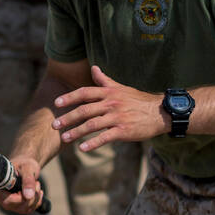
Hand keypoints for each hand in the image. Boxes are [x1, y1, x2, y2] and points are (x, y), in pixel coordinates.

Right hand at [0, 155, 44, 213]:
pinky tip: (37, 191)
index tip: (29, 184)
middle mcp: (3, 200)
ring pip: (26, 209)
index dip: (21, 196)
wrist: (26, 166)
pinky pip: (30, 209)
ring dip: (36, 197)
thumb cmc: (24, 165)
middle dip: (32, 196)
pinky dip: (37, 200)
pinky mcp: (19, 207)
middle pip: (19, 207)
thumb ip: (28, 181)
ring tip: (36, 184)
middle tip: (36, 182)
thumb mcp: (27, 169)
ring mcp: (11, 205)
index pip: (9, 201)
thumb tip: (28, 196)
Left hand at [51, 65, 170, 151]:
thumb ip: (104, 80)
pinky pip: (105, 137)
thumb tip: (93, 67)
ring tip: (64, 138)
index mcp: (109, 93)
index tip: (56, 103)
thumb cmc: (138, 100)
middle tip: (54, 125)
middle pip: (84, 110)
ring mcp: (117, 117)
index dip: (69, 97)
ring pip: (92, 125)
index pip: (84, 92)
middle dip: (67, 117)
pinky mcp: (124, 130)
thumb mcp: (120, 87)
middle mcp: (111, 103)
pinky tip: (82, 148)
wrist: (160, 112)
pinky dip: (93, 143)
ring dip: (76, 132)